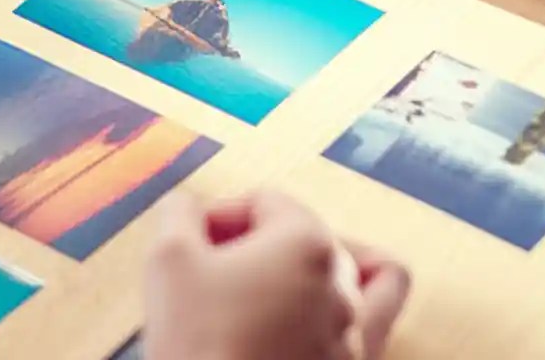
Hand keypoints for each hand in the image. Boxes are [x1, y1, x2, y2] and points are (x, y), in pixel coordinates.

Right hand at [144, 191, 410, 359]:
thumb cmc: (198, 344)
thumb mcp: (167, 258)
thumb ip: (180, 212)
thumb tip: (188, 208)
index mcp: (306, 242)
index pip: (263, 201)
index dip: (219, 216)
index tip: (193, 246)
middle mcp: (343, 283)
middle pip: (302, 234)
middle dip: (255, 241)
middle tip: (212, 267)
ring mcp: (353, 332)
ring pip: (355, 271)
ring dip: (304, 267)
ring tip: (274, 278)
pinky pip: (377, 321)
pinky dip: (350, 305)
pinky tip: (328, 305)